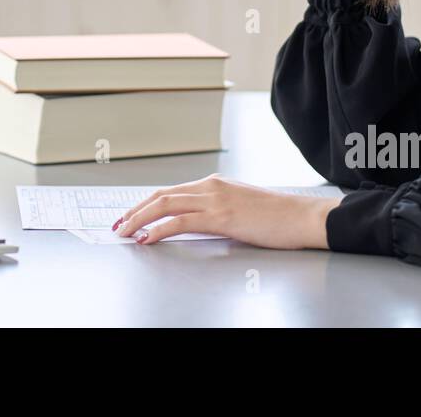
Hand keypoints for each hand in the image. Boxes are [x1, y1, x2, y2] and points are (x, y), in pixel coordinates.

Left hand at [112, 173, 338, 249]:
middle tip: (118, 225)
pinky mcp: (221, 216)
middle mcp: (210, 186)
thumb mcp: (241, 207)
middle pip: (161, 195)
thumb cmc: (277, 217)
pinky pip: (181, 221)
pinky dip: (159, 229)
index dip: (146, 203)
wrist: (302, 217)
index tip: (130, 215)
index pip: (170, 192)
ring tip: (124, 232)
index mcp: (214, 183)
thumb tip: (196, 223)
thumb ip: (217, 210)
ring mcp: (215, 199)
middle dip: (135, 210)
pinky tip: (147, 238)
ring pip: (165, 205)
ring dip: (139, 219)